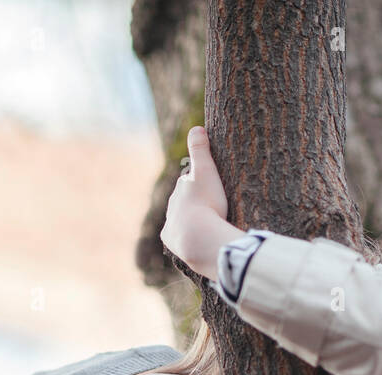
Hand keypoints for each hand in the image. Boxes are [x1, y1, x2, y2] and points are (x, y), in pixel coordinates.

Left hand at [161, 126, 243, 279]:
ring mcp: (170, 222)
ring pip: (180, 218)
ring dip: (191, 219)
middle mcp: (171, 204)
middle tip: (211, 206)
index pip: (189, 181)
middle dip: (194, 201)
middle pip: (183, 200)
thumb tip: (196, 128)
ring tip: (205, 224)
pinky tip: (195, 238)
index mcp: (181, 187)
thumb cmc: (206, 203)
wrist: (198, 237)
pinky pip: (178, 236)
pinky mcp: (170, 239)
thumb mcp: (206, 172)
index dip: (200, 182)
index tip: (211, 187)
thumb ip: (201, 150)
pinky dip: (185, 235)